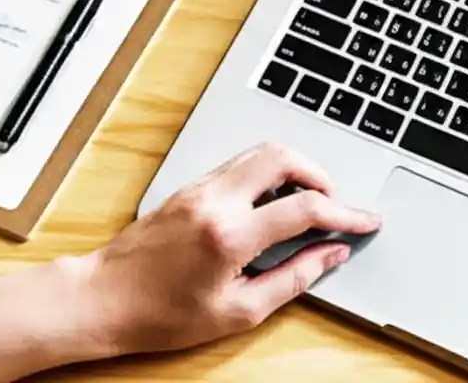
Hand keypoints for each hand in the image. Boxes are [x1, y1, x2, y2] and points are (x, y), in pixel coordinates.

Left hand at [75, 142, 381, 353]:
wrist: (102, 299)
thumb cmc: (161, 315)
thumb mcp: (239, 312)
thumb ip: (294, 279)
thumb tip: (330, 255)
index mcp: (231, 235)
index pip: (305, 208)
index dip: (345, 214)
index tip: (365, 221)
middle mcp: (216, 201)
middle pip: (285, 158)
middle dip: (321, 176)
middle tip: (334, 204)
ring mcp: (199, 188)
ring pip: (261, 152)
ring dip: (294, 170)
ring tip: (306, 202)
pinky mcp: (189, 187)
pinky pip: (239, 164)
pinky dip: (267, 174)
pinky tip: (272, 202)